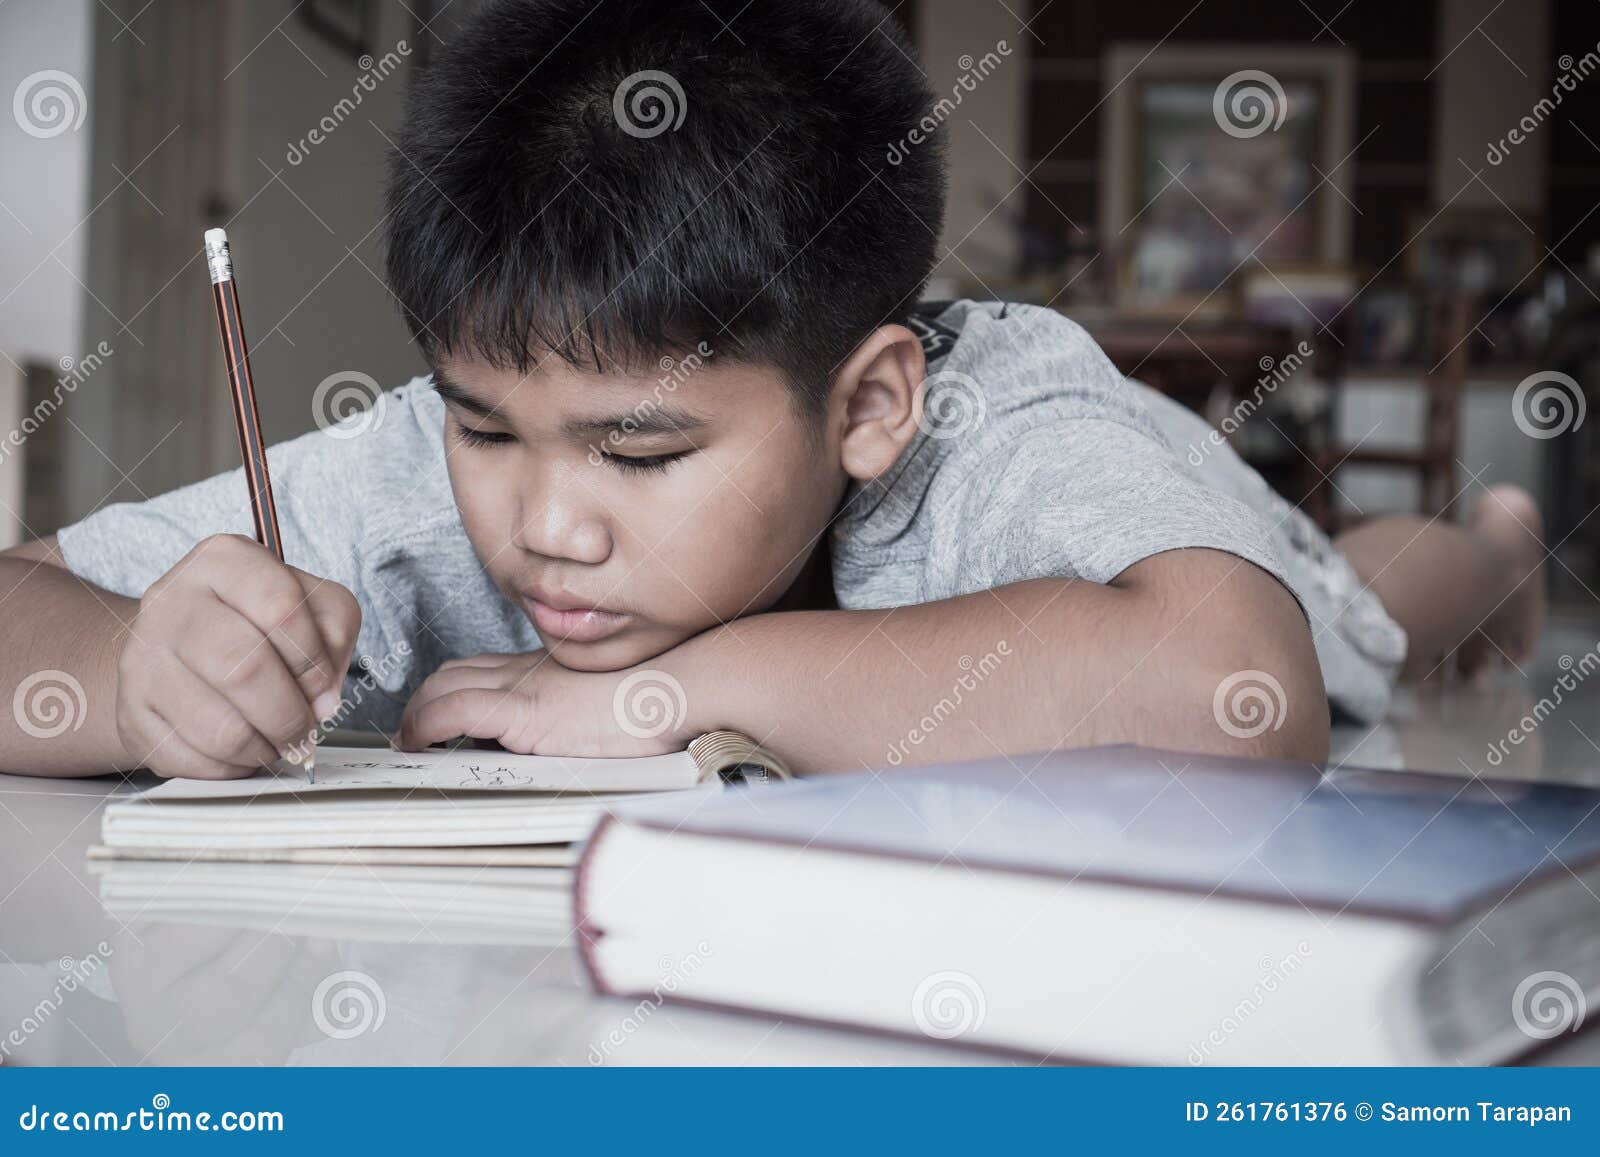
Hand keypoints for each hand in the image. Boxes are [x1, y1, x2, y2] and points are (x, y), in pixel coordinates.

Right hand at [115, 534, 360, 777]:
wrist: (175, 651)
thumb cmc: (255, 625)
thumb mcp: (311, 605)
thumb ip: (334, 633)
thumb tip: (325, 695)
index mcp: (223, 561)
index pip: (281, 607)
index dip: (315, 661)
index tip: (325, 690)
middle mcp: (172, 601)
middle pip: (243, 668)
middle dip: (290, 714)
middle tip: (305, 730)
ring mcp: (142, 658)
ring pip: (220, 727)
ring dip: (264, 747)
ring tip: (276, 740)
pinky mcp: (130, 713)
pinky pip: (194, 761)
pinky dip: (232, 767)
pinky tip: (241, 749)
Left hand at [397, 651, 696, 757]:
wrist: (677, 689)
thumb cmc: (659, 700)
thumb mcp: (608, 703)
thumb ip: (579, 714)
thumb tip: (569, 739)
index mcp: (548, 670)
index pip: (481, 668)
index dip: (450, 689)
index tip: (436, 715)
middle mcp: (528, 671)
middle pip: (453, 672)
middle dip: (424, 700)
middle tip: (412, 731)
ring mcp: (523, 688)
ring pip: (443, 687)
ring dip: (416, 714)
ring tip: (409, 743)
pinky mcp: (524, 711)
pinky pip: (453, 712)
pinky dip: (424, 725)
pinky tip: (416, 743)